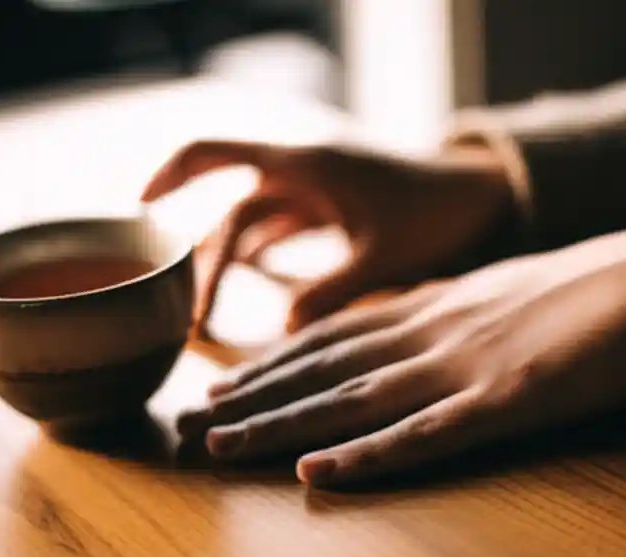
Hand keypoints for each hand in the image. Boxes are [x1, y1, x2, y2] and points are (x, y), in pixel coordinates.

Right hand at [141, 140, 514, 329]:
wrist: (486, 194)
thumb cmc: (439, 214)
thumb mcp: (384, 257)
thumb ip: (332, 292)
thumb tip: (285, 334)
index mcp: (304, 166)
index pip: (213, 154)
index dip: (169, 177)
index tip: (138, 211)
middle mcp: (301, 172)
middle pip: (230, 213)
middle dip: (204, 264)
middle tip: (191, 321)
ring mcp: (314, 190)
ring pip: (252, 225)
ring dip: (230, 266)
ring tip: (207, 318)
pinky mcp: (331, 209)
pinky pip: (280, 231)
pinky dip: (262, 258)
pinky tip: (250, 287)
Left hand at [176, 213, 625, 487]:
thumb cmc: (593, 288)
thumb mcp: (506, 289)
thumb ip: (454, 310)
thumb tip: (412, 325)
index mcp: (435, 305)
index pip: (333, 336)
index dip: (272, 362)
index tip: (222, 382)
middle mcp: (432, 332)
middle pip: (323, 367)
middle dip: (251, 396)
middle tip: (190, 422)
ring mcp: (463, 367)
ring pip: (352, 400)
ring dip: (280, 425)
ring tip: (221, 445)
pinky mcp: (504, 403)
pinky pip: (423, 436)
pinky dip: (366, 456)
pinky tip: (319, 473)